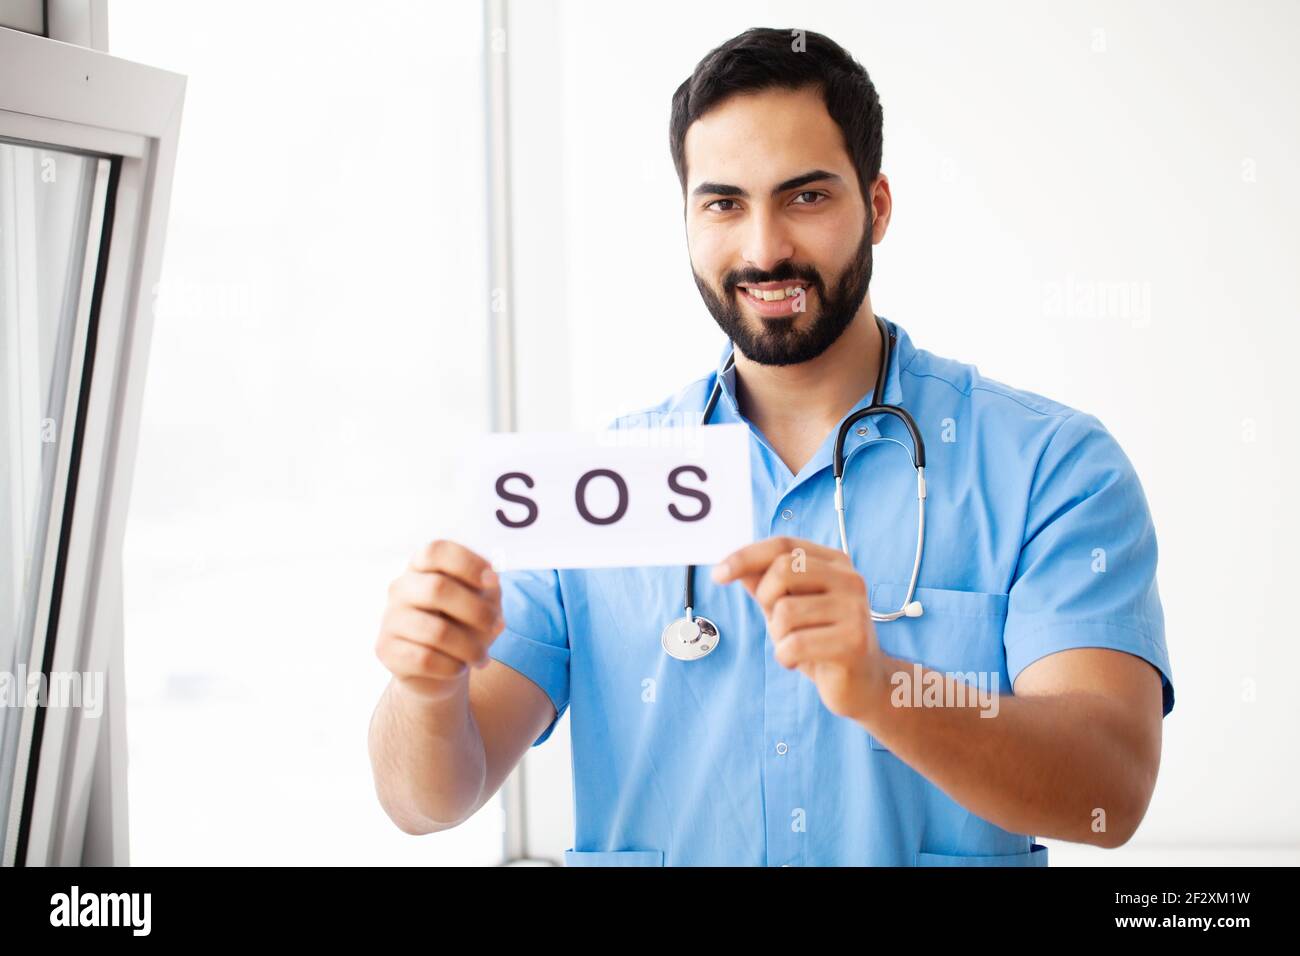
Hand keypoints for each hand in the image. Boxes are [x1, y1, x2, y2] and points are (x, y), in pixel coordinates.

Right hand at [376, 539, 505, 704]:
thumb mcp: (483, 604)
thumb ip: (489, 590)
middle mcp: (401, 587)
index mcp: (422, 567)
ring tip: (482, 658)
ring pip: (435, 631)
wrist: (439, 669)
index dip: (468, 563)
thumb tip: (491, 583)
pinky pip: (425, 659)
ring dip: (469, 648)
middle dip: (476, 610)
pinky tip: (459, 667)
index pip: (437, 551)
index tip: (492, 582)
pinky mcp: (385, 649)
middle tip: (495, 625)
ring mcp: (389, 618)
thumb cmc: (463, 626)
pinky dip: (452, 666)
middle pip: (437, 588)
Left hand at [711, 536, 884, 720]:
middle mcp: (849, 579)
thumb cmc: (820, 641)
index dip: (745, 556)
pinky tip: (799, 662)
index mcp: (835, 563)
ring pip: (785, 611)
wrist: (862, 683)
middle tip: (778, 623)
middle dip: (766, 600)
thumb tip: (730, 564)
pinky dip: (785, 657)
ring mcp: (854, 609)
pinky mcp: (853, 641)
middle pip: (784, 569)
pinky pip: (795, 643)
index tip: (718, 575)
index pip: (783, 545)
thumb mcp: (788, 606)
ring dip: (778, 635)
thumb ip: (764, 582)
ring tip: (796, 645)